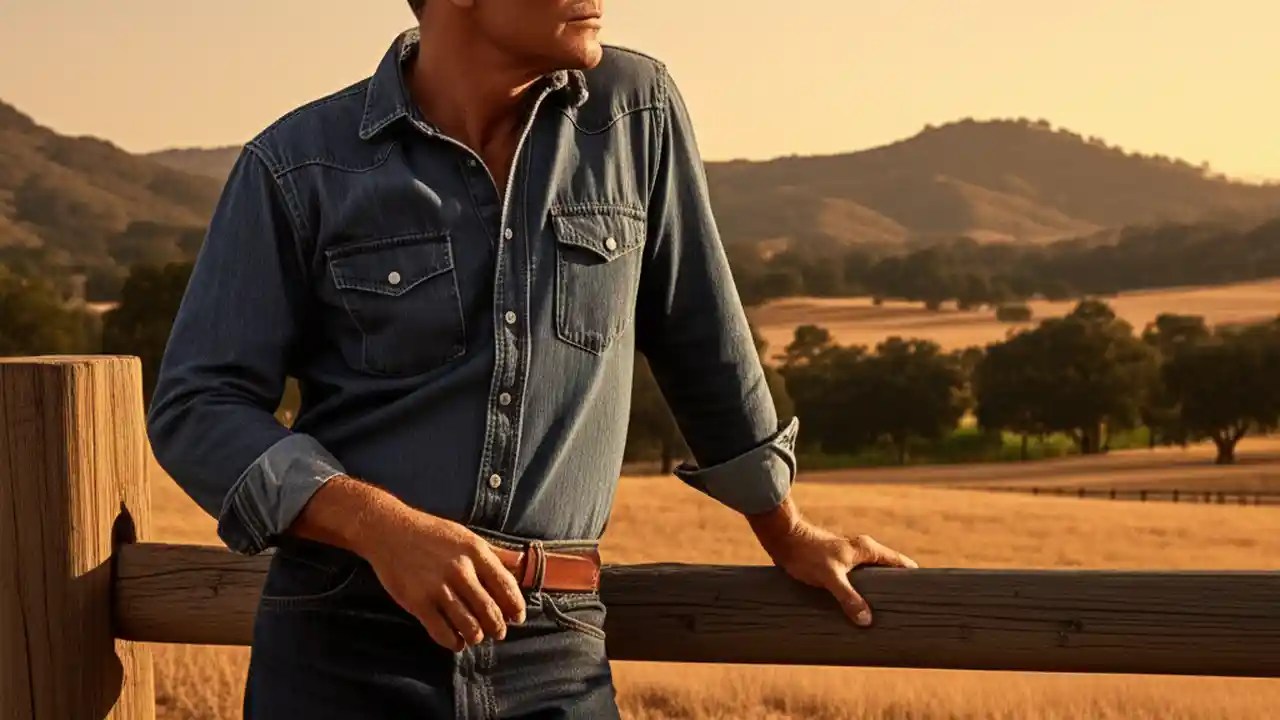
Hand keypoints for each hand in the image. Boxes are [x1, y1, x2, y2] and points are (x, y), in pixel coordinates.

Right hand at [363, 510, 526, 650]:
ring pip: (469, 625)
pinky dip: (453, 642)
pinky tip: (456, 641)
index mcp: (476, 552)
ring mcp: (438, 588)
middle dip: (497, 626)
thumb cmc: (431, 533)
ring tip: (476, 636)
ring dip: (476, 636)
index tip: (517, 617)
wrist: (389, 531)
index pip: (505, 586)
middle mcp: (461, 571)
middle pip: (489, 610)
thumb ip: (494, 553)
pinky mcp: (418, 602)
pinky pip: (442, 632)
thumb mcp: (467, 536)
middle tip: (498, 632)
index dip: (515, 606)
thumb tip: (522, 563)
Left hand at [749, 497, 916, 627]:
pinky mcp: (836, 565)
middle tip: (908, 611)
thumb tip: (866, 620)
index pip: (900, 562)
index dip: (913, 576)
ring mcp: (849, 558)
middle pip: (888, 571)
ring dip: (877, 592)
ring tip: (885, 614)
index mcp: (867, 549)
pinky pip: (857, 580)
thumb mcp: (830, 577)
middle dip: (897, 589)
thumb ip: (848, 597)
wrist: (783, 539)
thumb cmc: (806, 553)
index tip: (927, 594)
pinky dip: (862, 592)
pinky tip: (859, 607)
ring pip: (872, 577)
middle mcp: (862, 551)